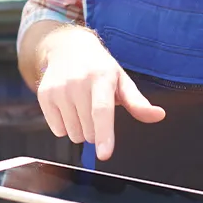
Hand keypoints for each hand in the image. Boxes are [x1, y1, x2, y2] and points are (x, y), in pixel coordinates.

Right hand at [35, 26, 164, 159]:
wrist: (68, 47)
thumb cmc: (99, 67)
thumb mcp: (121, 80)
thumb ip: (138, 102)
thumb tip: (158, 115)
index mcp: (102, 77)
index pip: (102, 111)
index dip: (105, 134)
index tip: (105, 154)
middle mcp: (78, 82)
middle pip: (89, 130)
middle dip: (96, 130)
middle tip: (95, 110)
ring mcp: (59, 89)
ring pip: (73, 134)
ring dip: (80, 129)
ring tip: (81, 107)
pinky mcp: (44, 95)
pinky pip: (58, 130)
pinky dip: (65, 126)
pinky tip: (68, 107)